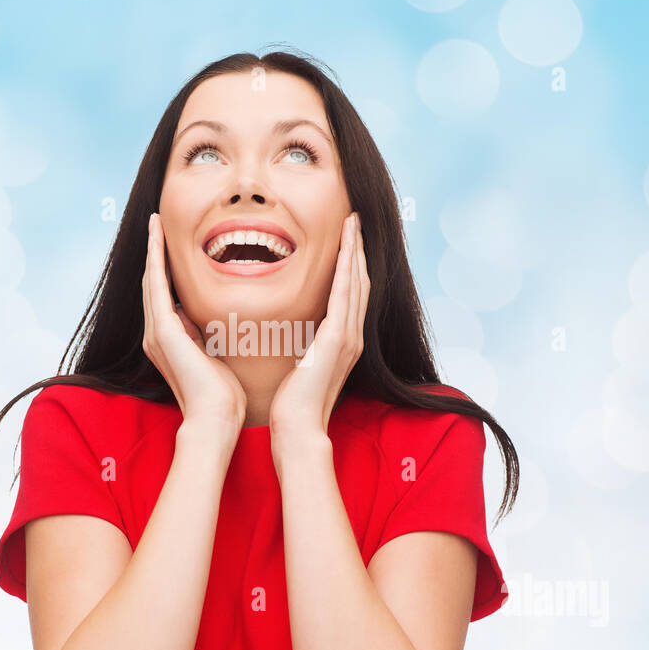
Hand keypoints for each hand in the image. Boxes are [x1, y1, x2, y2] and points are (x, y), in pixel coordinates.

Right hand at [142, 212, 247, 435]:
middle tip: (156, 224)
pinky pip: (156, 286)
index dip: (165, 268)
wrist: (216, 418)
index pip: (165, 296)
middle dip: (154, 253)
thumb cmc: (224, 396)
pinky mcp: (162, 332)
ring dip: (152, 250)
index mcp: (171, 340)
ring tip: (154, 224)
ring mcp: (156, 333)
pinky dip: (155, 260)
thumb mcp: (216, 356)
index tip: (168, 244)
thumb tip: (211, 319)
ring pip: (151, 281)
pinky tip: (156, 239)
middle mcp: (157, 335)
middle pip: (153, 284)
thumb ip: (208, 337)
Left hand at [269, 211, 367, 456]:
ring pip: (356, 283)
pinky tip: (347, 248)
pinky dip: (347, 268)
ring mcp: (349, 337)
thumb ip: (302, 346)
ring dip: (355, 251)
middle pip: (360, 283)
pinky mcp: (338, 339)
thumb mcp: (299, 367)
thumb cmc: (293, 404)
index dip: (351, 265)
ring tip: (354, 224)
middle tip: (355, 221)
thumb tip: (289, 332)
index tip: (347, 241)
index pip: (350, 295)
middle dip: (358, 250)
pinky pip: (345, 294)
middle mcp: (352, 337)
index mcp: (343, 342)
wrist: (298, 428)